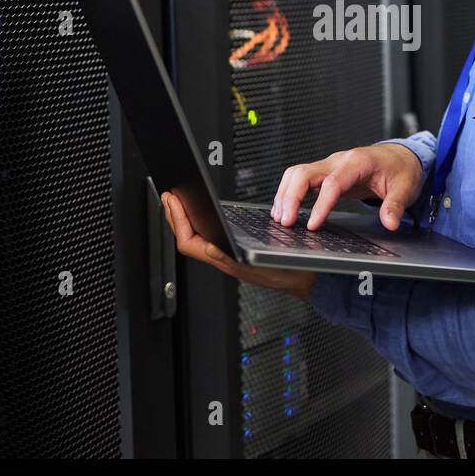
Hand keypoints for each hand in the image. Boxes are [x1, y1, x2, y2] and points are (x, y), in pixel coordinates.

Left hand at [160, 190, 315, 300]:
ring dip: (183, 219)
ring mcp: (226, 256)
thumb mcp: (265, 262)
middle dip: (174, 216)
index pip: (190, 243)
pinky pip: (207, 236)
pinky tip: (199, 214)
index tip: (174, 203)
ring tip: (178, 202)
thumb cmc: (290, 271)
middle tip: (169, 196)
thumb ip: (235, 259)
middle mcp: (223, 259)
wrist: (306, 279)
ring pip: (195, 237)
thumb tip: (210, 249)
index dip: (179, 222)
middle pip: (187, 238)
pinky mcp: (233, 251)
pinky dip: (198, 222)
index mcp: (226, 261)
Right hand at [271, 143, 424, 230]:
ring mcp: (329, 165)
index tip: (312, 224)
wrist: (400, 156)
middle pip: (304, 173)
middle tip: (285, 222)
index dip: (320, 205)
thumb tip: (389, 223)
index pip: (332, 183)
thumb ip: (395, 205)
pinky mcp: (325, 173)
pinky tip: (285, 209)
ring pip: (297, 174)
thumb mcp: (405, 187)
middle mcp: (338, 161)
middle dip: (291, 197)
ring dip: (285, 194)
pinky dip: (289, 192)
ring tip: (280, 218)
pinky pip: (300, 179)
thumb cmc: (401, 169)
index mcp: (357, 162)